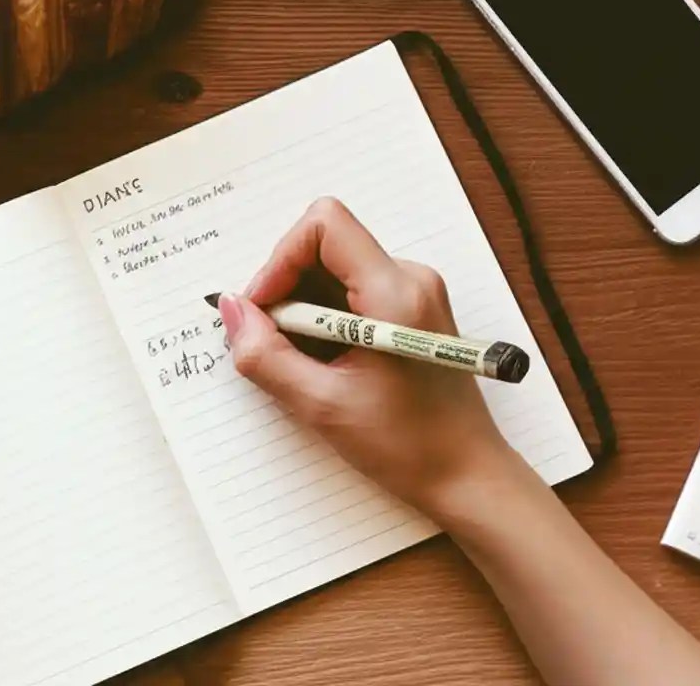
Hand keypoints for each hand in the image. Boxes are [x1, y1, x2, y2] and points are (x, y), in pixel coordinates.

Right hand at [218, 197, 514, 515]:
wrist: (467, 475)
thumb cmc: (408, 446)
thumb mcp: (321, 405)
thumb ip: (265, 355)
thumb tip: (232, 311)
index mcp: (395, 293)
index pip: (324, 225)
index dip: (280, 260)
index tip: (262, 309)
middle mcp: (409, 279)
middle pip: (325, 246)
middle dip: (286, 288)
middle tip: (274, 343)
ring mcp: (413, 292)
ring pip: (333, 270)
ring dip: (303, 309)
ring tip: (306, 363)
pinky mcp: (410, 310)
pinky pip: (350, 292)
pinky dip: (324, 320)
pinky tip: (327, 364)